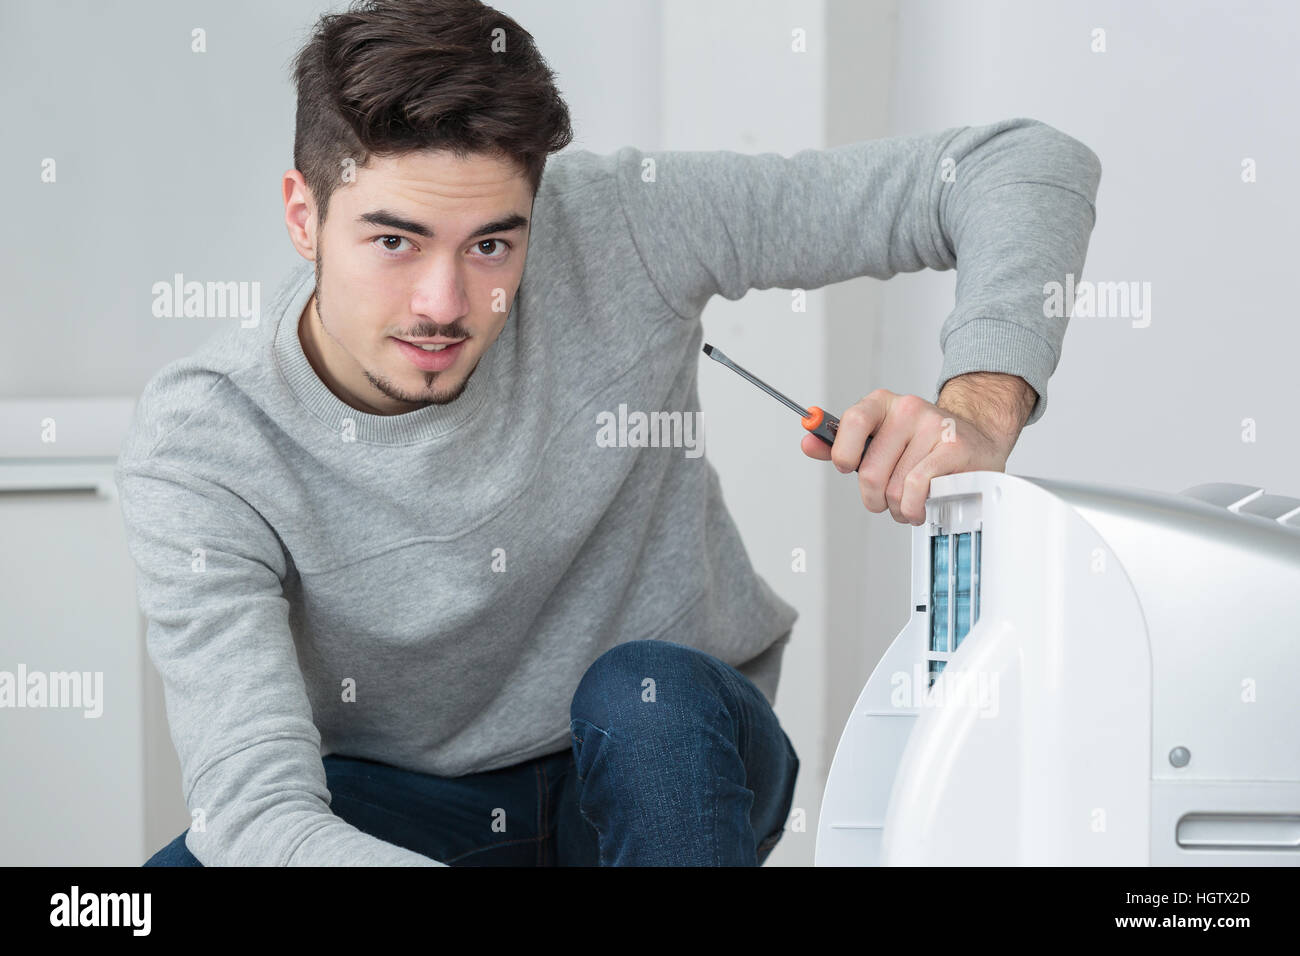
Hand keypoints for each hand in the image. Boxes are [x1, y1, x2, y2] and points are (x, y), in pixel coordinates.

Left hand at [799, 383, 1026, 524]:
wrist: (977, 438)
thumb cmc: (921, 445)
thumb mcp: (878, 439)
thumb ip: (841, 443)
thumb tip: (808, 442)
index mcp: (883, 403)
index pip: (852, 421)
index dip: (842, 452)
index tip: (846, 467)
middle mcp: (908, 409)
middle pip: (869, 471)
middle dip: (874, 497)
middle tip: (886, 499)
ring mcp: (933, 426)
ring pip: (894, 488)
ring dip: (898, 508)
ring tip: (909, 502)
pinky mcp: (954, 448)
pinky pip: (917, 489)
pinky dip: (914, 508)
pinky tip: (919, 507)